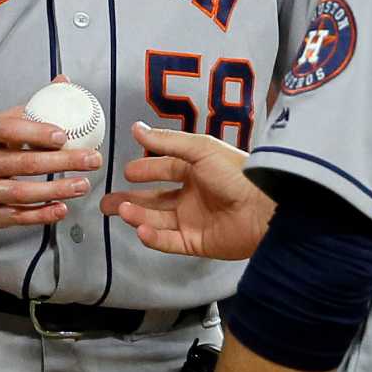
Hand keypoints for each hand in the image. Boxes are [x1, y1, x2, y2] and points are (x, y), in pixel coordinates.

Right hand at [0, 98, 104, 228]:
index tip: (63, 135)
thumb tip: (63, 83)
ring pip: (22, 193)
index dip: (36, 133)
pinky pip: (16, 217)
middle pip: (22, 163)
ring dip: (56, 190)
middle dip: (62, 162)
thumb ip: (29, 107)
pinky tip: (61, 208)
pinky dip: (41, 215)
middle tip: (90, 159)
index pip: (7, 131)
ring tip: (82, 185)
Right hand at [100, 122, 273, 259]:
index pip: (164, 169)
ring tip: (120, 210)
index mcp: (197, 171)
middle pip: (155, 199)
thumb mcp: (200, 149)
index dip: (145, 170)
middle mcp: (193, 196)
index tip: (125, 172)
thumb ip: (167, 141)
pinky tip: (140, 229)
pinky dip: (153, 237)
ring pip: (157, 220)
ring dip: (137, 215)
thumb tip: (136, 128)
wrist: (265, 207)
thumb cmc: (237, 174)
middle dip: (130, 199)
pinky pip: (169, 241)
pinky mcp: (197, 243)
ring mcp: (194, 220)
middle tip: (106, 202)